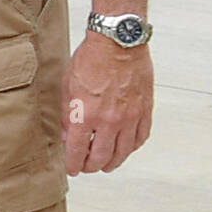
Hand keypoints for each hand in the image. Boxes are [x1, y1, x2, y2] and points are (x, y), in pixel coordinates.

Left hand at [60, 33, 153, 174]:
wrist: (118, 43)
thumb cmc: (90, 59)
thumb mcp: (68, 85)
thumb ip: (66, 113)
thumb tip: (66, 134)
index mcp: (86, 114)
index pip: (78, 150)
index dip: (74, 163)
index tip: (72, 168)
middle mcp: (109, 121)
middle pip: (102, 156)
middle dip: (92, 166)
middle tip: (87, 167)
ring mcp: (130, 117)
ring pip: (123, 152)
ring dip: (113, 162)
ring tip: (106, 164)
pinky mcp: (144, 111)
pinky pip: (140, 138)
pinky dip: (131, 147)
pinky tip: (125, 148)